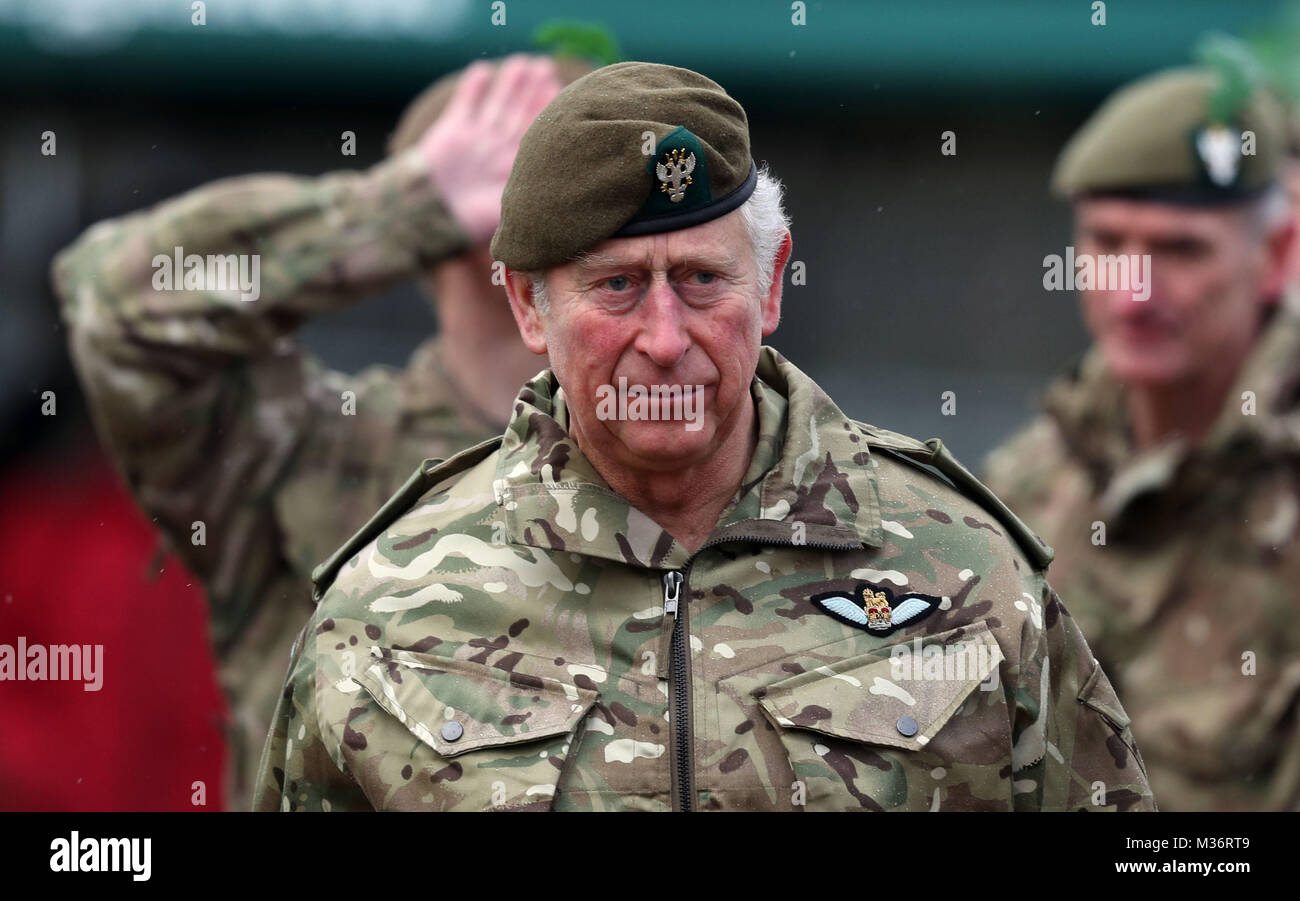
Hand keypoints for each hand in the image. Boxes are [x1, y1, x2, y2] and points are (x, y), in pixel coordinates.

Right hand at [420, 55, 563, 246]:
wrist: (430, 218)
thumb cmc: (471, 221)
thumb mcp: (508, 208)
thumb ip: (529, 190)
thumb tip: (560, 183)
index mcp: (513, 165)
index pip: (535, 131)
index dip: (545, 110)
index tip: (559, 91)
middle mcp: (497, 148)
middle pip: (518, 112)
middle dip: (532, 90)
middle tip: (545, 68)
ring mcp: (475, 138)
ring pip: (496, 103)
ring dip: (509, 84)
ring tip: (522, 63)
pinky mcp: (451, 131)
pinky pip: (464, 104)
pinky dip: (472, 88)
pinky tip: (481, 70)